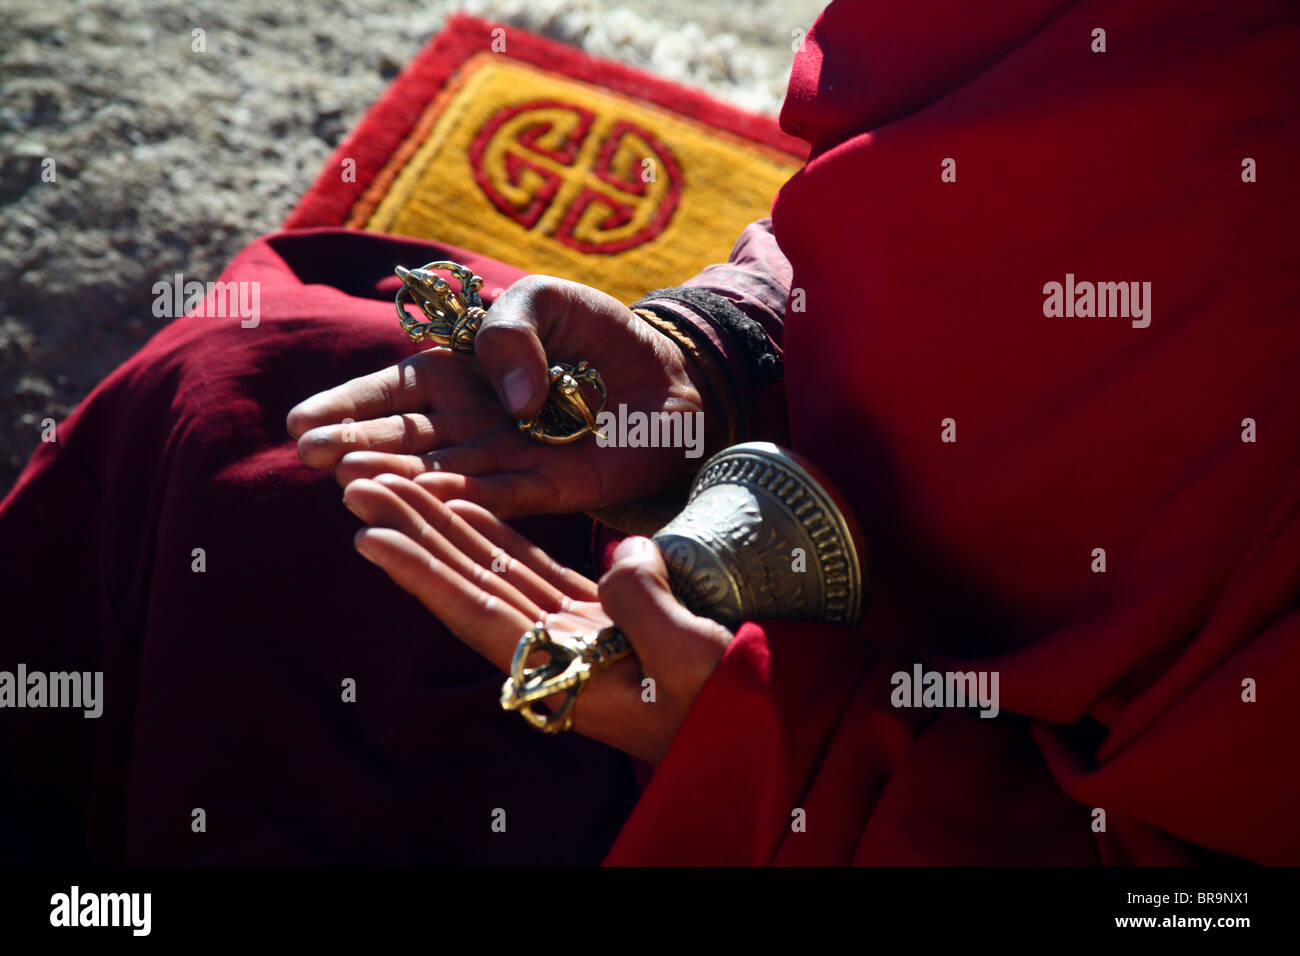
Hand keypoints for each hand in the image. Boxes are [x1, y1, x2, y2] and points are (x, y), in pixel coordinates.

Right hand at [288, 276, 724, 517]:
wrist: (671, 372)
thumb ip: (509, 329)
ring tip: (353, 479)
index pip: (393, 393)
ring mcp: (509, 460)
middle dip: (359, 447)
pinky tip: (429, 498)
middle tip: (314, 457)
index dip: (348, 408)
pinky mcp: (553, 489)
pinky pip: (506, 494)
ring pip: (446, 471)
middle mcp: (473, 425)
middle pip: (407, 439)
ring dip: (401, 476)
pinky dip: (469, 497)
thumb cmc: (596, 333)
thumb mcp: (544, 301)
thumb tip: (512, 399)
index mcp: (459, 376)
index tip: (303, 424)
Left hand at [341, 473, 731, 762]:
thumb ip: (646, 604)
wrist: (764, 726)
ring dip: (442, 526)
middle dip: (413, 532)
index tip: (368, 534)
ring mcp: (571, 633)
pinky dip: (498, 535)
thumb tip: (622, 551)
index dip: (422, 575)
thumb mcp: (696, 660)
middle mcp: (552, 653)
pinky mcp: (597, 615)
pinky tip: (465, 507)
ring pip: (493, 570)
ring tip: (390, 484)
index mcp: (565, 673)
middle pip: (467, 584)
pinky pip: (532, 568)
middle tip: (357, 481)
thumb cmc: (733, 706)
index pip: (478, 614)